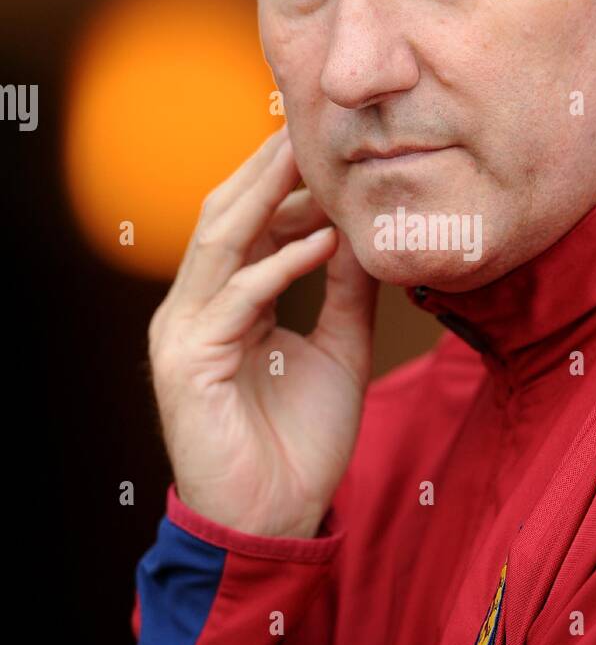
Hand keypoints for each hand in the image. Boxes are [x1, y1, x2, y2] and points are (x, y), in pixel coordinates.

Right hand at [147, 126, 377, 537]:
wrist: (278, 520)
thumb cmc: (303, 442)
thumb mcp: (339, 349)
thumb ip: (345, 291)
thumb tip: (363, 233)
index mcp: (226, 304)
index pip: (248, 222)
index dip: (284, 181)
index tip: (329, 143)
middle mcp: (196, 309)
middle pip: (227, 215)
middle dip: (269, 168)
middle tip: (314, 124)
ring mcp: (184, 332)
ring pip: (221, 241)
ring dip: (269, 196)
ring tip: (311, 157)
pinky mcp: (187, 363)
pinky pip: (236, 298)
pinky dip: (278, 264)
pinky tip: (321, 240)